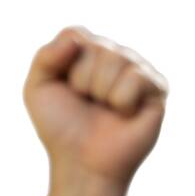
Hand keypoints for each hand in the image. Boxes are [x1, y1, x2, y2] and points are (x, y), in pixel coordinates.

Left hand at [24, 26, 168, 195]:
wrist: (81, 162)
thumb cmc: (60, 126)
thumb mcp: (37, 89)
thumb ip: (45, 57)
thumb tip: (77, 40)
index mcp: (85, 52)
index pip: (74, 33)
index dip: (62, 62)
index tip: (62, 86)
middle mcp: (114, 56)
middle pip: (95, 45)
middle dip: (80, 80)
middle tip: (85, 101)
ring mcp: (137, 69)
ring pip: (115, 59)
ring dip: (99, 91)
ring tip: (103, 108)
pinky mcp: (157, 87)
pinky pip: (135, 78)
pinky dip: (120, 101)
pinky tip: (123, 113)